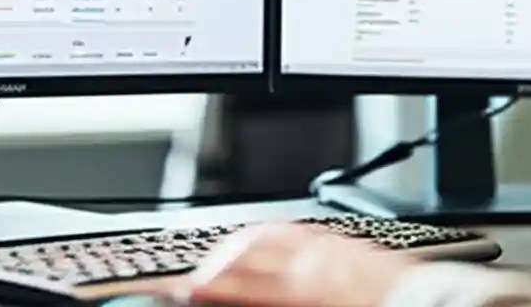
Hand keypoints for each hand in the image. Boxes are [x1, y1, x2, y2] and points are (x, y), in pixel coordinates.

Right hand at [167, 224, 416, 306]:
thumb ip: (271, 302)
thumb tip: (242, 297)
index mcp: (303, 289)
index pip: (242, 285)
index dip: (208, 287)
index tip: (186, 291)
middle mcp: (313, 262)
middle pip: (248, 253)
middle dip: (216, 264)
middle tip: (197, 279)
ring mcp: (328, 247)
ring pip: (269, 235)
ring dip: (239, 248)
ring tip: (221, 260)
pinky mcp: (344, 242)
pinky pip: (298, 231)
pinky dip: (272, 237)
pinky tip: (266, 245)